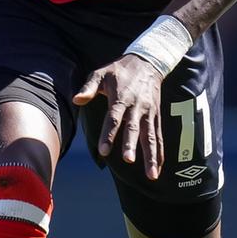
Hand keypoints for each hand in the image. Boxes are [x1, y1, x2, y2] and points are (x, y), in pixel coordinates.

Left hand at [73, 54, 166, 179]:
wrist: (148, 62)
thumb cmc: (120, 70)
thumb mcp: (101, 73)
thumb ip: (89, 87)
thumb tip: (77, 100)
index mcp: (121, 97)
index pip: (114, 118)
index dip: (109, 133)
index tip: (104, 150)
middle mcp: (137, 107)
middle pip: (134, 128)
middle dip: (131, 144)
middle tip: (129, 160)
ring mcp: (149, 113)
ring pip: (151, 136)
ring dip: (152, 156)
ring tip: (152, 175)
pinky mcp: (156, 117)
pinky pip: (159, 137)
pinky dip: (160, 153)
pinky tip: (159, 168)